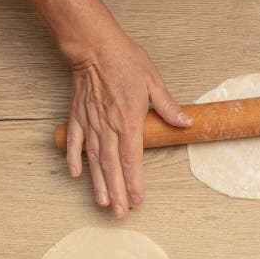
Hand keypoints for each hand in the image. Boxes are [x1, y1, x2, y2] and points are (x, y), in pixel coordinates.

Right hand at [66, 32, 191, 216]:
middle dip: (117, 191)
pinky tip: (75, 174)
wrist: (93, 45)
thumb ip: (168, 106)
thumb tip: (186, 122)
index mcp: (128, 121)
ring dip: (98, 183)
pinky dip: (73, 158)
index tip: (137, 200)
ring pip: (93, 159)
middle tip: (120, 213)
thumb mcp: (154, 82)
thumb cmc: (125, 61)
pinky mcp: (77, 115)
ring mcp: (90, 122)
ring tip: (102, 203)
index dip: (134, 182)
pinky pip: (74, 141)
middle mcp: (108, 127)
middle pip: (111, 166)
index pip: (131, 159)